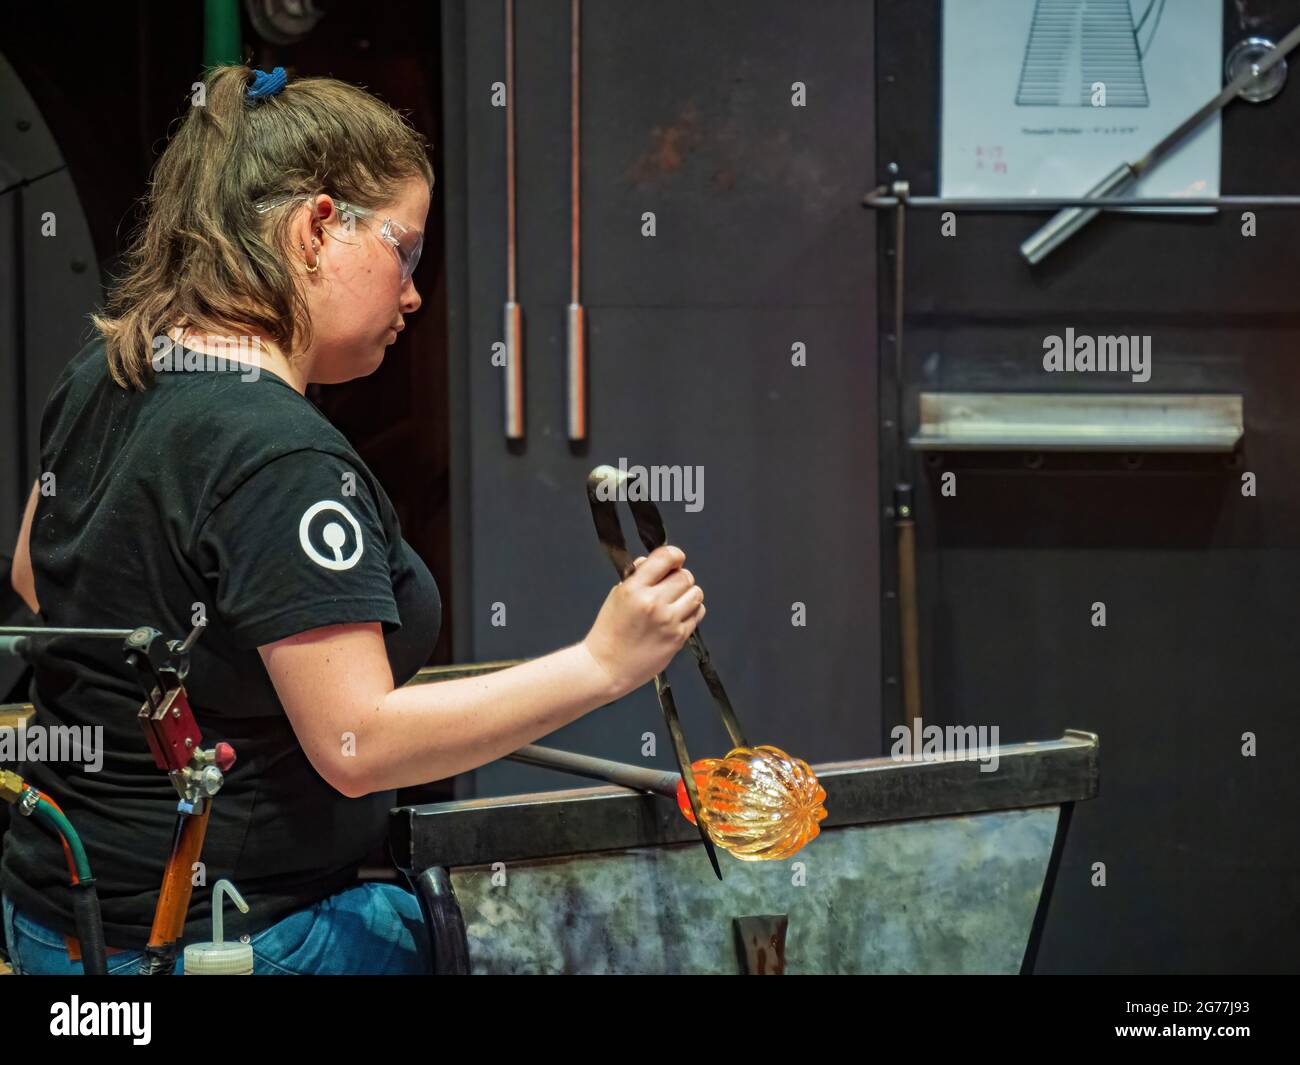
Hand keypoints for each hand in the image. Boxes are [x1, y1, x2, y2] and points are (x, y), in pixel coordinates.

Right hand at [582, 545, 705, 697]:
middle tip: (671, 587)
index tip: (674, 561)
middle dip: (679, 578)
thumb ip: (638, 576)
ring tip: (675, 602)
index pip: (666, 557)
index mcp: (634, 589)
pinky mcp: (678, 637)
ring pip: (696, 593)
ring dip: (688, 594)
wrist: (606, 667)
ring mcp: (668, 621)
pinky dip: (691, 611)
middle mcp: (653, 603)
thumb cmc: (609, 631)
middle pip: (685, 576)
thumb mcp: (617, 595)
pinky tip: (678, 616)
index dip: (674, 556)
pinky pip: (698, 613)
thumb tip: (657, 562)